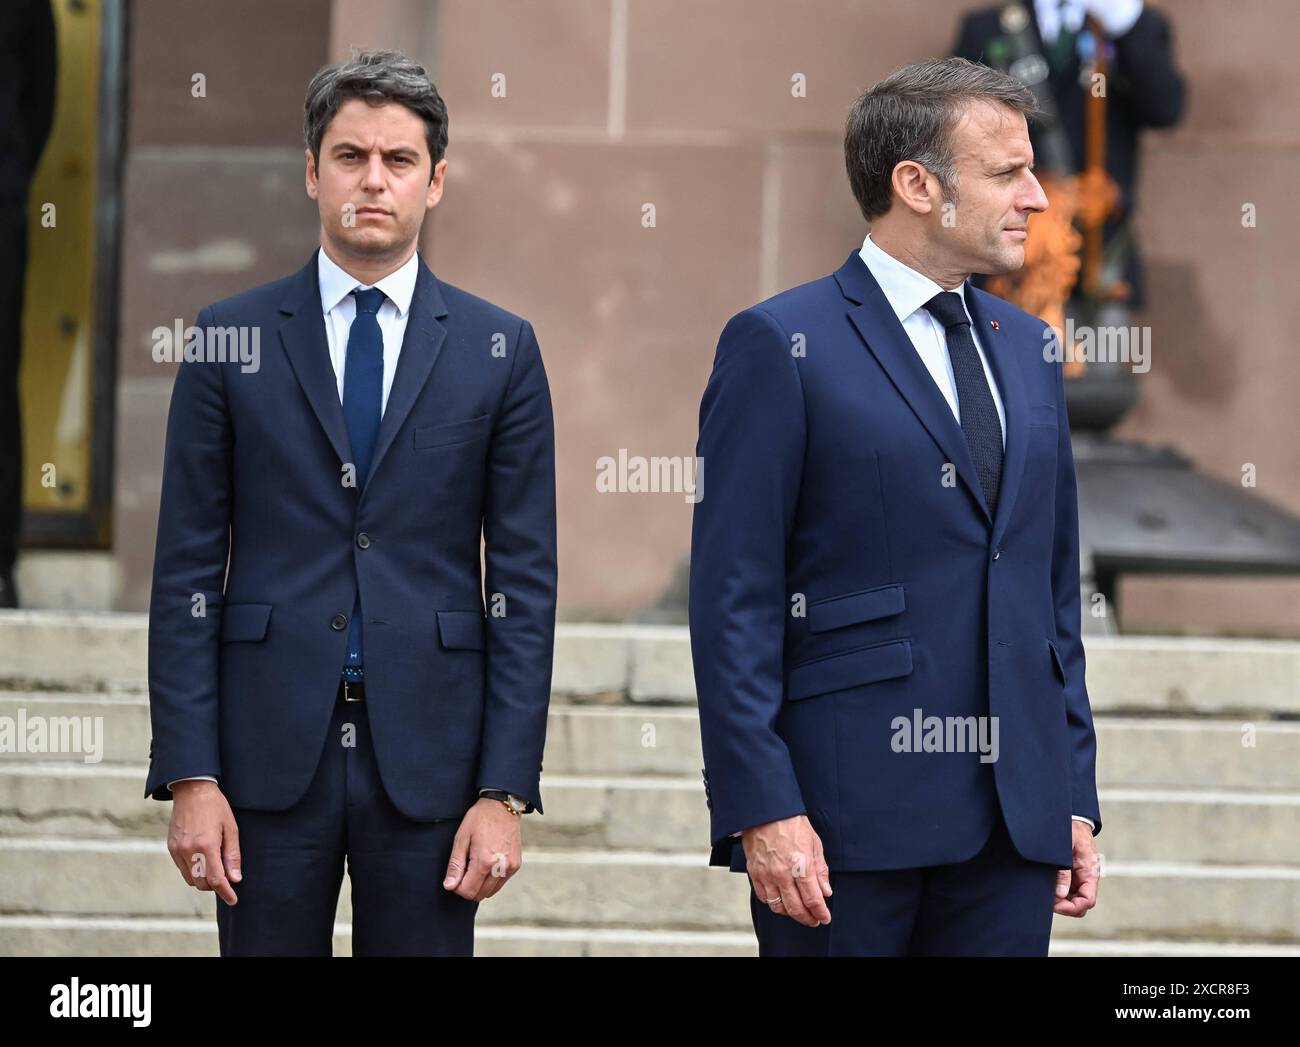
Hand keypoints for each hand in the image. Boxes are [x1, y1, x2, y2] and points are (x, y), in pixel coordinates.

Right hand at [167, 780, 240, 905]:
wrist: (192, 790)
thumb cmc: (215, 807)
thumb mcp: (231, 828)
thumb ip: (232, 855)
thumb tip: (235, 878)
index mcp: (206, 846)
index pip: (216, 879)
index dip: (225, 892)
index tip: (233, 900)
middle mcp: (188, 851)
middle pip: (201, 883)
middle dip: (215, 885)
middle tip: (227, 878)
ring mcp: (177, 850)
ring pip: (190, 879)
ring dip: (203, 880)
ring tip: (216, 868)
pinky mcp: (171, 847)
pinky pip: (182, 868)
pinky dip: (193, 871)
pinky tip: (203, 860)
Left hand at [443, 797, 522, 900]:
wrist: (503, 806)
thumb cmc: (480, 819)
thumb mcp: (462, 838)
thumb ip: (455, 865)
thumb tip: (449, 886)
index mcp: (484, 862)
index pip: (468, 892)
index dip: (457, 887)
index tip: (456, 875)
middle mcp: (500, 868)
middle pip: (479, 894)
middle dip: (468, 887)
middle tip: (465, 869)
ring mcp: (510, 867)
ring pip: (490, 892)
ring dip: (480, 885)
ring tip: (477, 865)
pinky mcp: (516, 865)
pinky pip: (500, 883)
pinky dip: (491, 880)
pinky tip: (488, 863)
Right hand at [743, 814, 831, 926]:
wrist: (766, 812)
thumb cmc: (791, 824)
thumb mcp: (814, 843)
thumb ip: (820, 870)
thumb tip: (826, 891)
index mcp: (801, 865)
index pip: (813, 900)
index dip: (821, 913)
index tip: (825, 917)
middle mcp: (782, 874)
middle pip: (796, 909)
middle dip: (808, 918)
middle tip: (814, 920)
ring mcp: (766, 875)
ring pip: (778, 907)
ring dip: (790, 913)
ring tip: (798, 911)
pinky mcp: (754, 873)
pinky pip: (764, 897)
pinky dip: (774, 903)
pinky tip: (782, 899)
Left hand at [1054, 819, 1100, 916]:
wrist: (1071, 818)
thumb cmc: (1070, 830)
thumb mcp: (1065, 849)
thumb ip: (1064, 872)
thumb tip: (1061, 894)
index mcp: (1090, 871)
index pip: (1087, 900)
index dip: (1072, 907)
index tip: (1056, 905)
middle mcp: (1087, 877)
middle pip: (1081, 904)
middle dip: (1065, 907)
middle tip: (1047, 900)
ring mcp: (1079, 876)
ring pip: (1074, 899)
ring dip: (1061, 901)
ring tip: (1045, 893)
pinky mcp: (1072, 873)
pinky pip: (1068, 890)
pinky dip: (1058, 893)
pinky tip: (1047, 887)